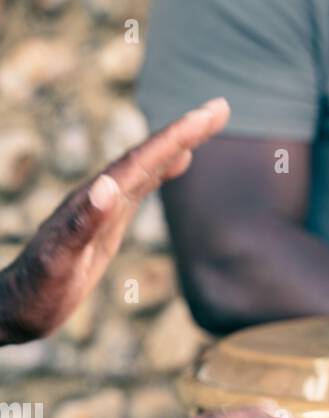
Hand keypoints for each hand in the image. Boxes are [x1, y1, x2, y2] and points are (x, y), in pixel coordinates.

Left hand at [0, 98, 230, 344]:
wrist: (14, 308)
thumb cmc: (35, 292)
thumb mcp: (58, 262)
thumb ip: (81, 224)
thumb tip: (109, 186)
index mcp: (92, 201)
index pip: (140, 161)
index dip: (175, 137)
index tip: (208, 115)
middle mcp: (98, 197)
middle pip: (146, 155)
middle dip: (184, 132)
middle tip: (220, 108)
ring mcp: (102, 209)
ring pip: (145, 168)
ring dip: (175, 145)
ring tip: (205, 126)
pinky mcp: (106, 224)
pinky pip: (139, 189)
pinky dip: (161, 171)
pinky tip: (175, 166)